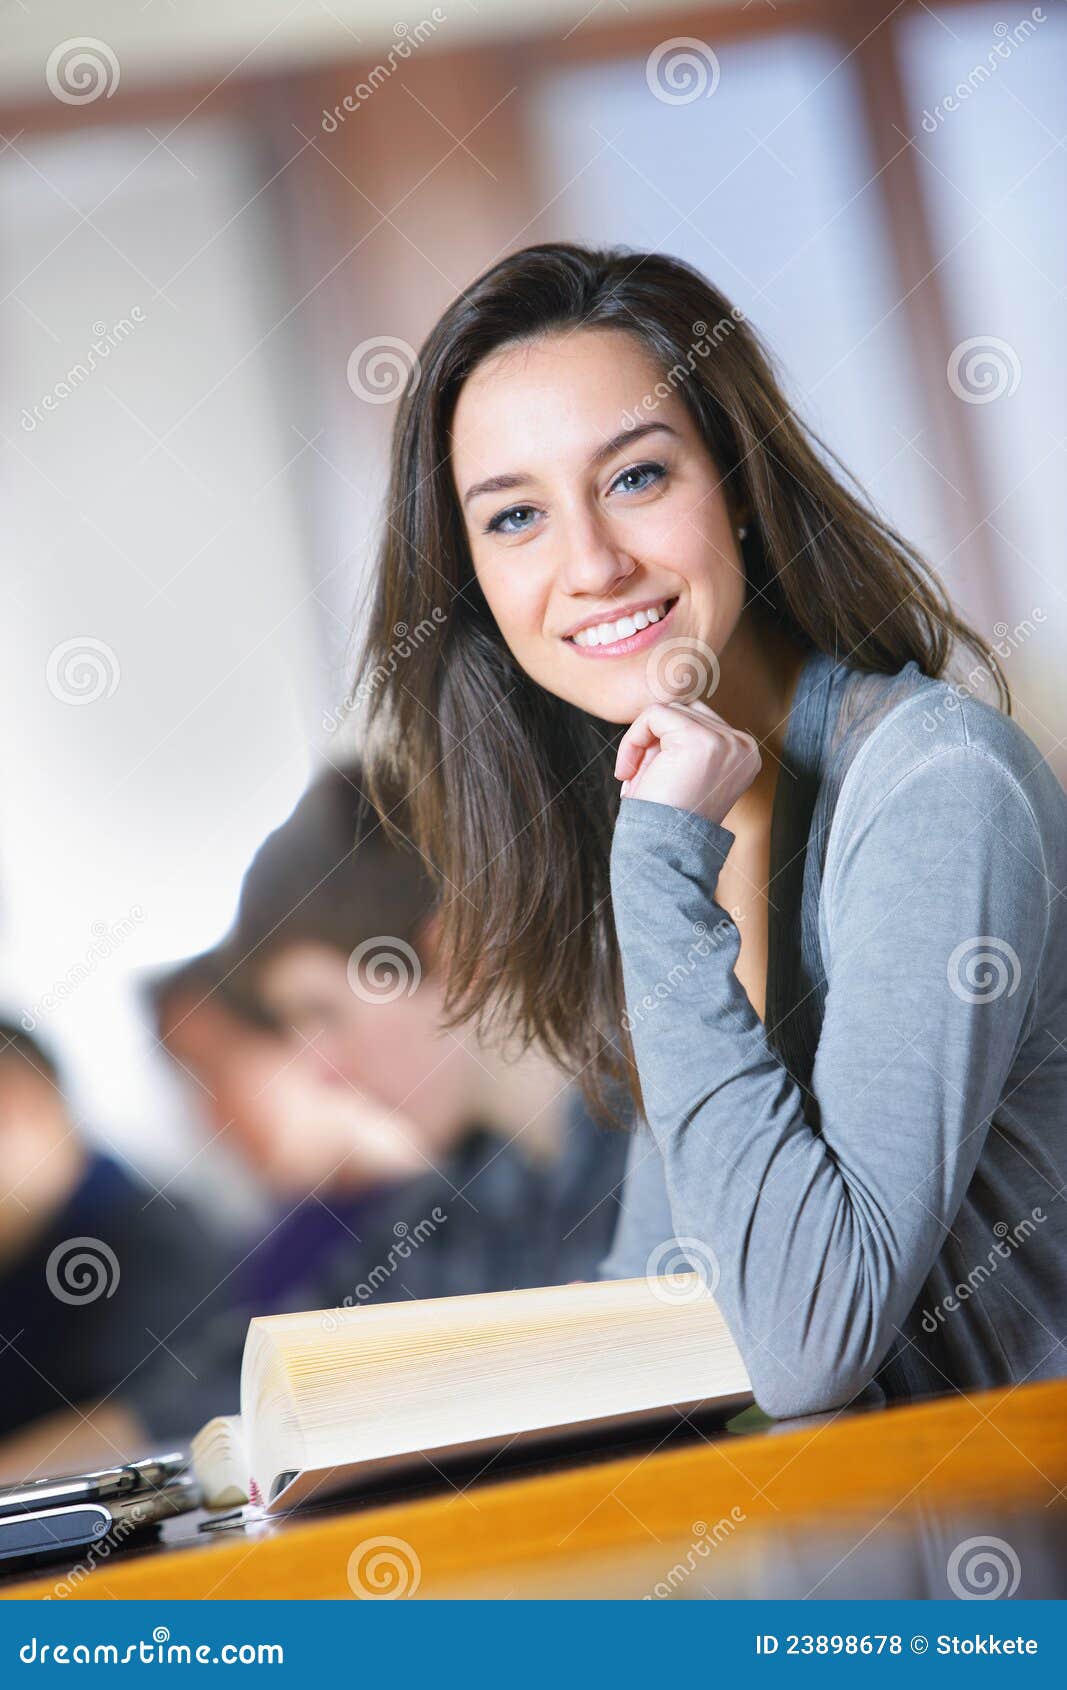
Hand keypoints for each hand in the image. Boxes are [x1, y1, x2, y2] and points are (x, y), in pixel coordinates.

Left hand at [614, 699, 761, 825]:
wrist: (664, 851)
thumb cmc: (667, 819)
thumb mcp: (686, 773)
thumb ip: (684, 739)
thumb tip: (663, 706)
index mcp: (746, 754)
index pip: (699, 720)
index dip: (665, 743)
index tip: (650, 780)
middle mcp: (743, 745)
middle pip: (685, 711)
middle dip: (654, 743)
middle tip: (638, 782)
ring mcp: (725, 741)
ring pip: (668, 711)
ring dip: (642, 744)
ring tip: (636, 780)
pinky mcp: (700, 739)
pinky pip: (653, 715)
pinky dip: (632, 740)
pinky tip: (628, 773)